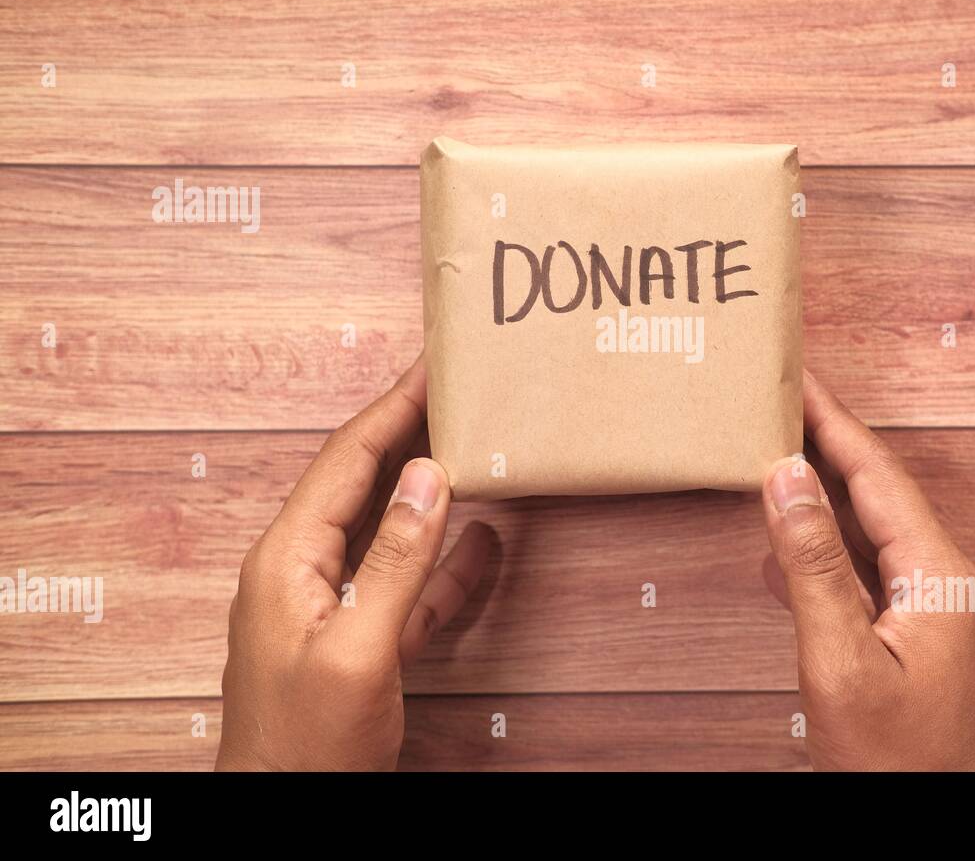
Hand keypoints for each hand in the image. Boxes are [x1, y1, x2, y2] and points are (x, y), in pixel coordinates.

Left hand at [216, 355, 492, 770]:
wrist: (286, 813)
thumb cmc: (307, 745)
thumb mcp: (359, 649)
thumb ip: (395, 560)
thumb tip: (428, 475)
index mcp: (287, 557)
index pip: (347, 459)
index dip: (392, 407)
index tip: (432, 366)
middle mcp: (302, 568)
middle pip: (364, 481)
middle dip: (410, 433)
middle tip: (457, 391)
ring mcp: (328, 604)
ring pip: (388, 529)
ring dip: (430, 491)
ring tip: (473, 448)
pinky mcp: (356, 639)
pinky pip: (403, 583)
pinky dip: (442, 561)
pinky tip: (481, 544)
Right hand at [761, 371, 974, 769]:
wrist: (941, 834)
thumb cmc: (896, 769)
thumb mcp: (839, 662)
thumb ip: (813, 565)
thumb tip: (787, 477)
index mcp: (950, 581)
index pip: (880, 477)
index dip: (833, 422)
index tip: (799, 377)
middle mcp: (964, 588)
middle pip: (886, 501)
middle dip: (829, 454)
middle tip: (781, 407)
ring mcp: (958, 619)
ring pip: (885, 541)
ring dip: (831, 507)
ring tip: (781, 464)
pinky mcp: (943, 644)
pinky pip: (888, 582)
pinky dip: (842, 561)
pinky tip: (799, 554)